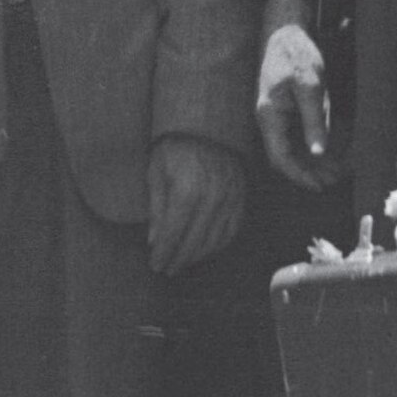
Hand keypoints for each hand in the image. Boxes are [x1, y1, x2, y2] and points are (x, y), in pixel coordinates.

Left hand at [148, 135, 246, 274]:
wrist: (206, 127)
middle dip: (179, 258)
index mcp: (187, 189)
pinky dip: (217, 245)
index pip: (174, 232)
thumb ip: (156, 208)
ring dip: (197, 256)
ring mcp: (231, 199)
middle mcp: (212, 197)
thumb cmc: (173, 148)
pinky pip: (231, 231)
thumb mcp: (156, 172)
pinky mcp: (242, 200)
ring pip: (215, 240)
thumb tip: (154, 241)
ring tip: (181, 263)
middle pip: (195, 240)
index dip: (164, 252)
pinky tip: (204, 251)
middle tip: (166, 269)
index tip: (155, 265)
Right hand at [255, 0, 337, 190]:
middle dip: (311, 171)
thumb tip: (318, 151)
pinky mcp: (286, 108)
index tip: (320, 187)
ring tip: (340, 168)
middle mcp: (270, 119)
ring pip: (294, 147)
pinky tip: (334, 147)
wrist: (285, 30)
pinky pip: (299, 134)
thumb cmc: (295, 55)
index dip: (299, 176)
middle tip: (337, 179)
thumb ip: (313, 121)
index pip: (279, 157)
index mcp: (270, 115)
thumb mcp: (310, 87)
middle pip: (286, 156)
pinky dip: (316, 144)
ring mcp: (277, 114)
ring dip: (315, 160)